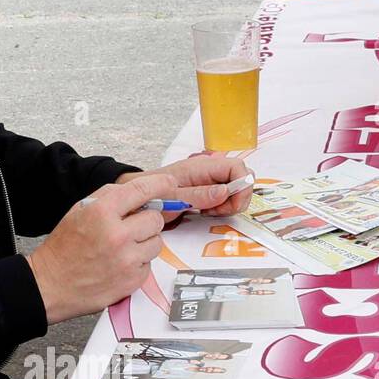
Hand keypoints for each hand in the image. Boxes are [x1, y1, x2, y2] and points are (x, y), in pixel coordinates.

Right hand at [27, 172, 177, 322]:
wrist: (51, 284)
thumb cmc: (64, 248)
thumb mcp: (79, 211)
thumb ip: (110, 198)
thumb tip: (140, 193)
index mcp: (101, 212)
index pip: (142, 190)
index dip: (161, 185)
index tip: (169, 185)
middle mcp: (117, 235)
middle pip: (155, 218)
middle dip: (145, 221)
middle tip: (129, 228)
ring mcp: (127, 259)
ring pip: (157, 242)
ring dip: (144, 243)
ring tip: (122, 248)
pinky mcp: (133, 280)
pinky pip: (150, 263)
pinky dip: (138, 263)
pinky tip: (119, 264)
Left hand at [127, 153, 251, 215]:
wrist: (136, 198)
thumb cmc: (150, 195)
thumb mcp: (174, 197)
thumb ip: (199, 194)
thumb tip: (225, 191)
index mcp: (202, 167)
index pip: (238, 168)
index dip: (242, 187)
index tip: (232, 205)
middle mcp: (209, 170)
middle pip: (241, 179)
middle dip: (237, 199)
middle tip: (217, 211)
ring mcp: (209, 180)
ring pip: (235, 190)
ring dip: (228, 205)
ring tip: (208, 212)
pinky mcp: (207, 190)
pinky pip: (224, 197)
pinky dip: (221, 207)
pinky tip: (205, 212)